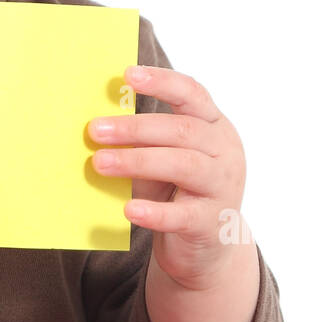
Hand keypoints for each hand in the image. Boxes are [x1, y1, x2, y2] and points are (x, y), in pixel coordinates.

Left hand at [87, 65, 248, 288]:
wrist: (208, 247)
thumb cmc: (178, 191)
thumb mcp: (165, 159)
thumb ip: (143, 140)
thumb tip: (97, 123)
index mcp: (214, 126)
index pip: (192, 94)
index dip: (161, 82)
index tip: (127, 74)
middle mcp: (225, 151)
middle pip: (181, 130)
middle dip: (135, 128)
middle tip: (95, 129)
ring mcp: (222, 187)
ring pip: (183, 165)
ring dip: (137, 161)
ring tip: (100, 163)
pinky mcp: (211, 223)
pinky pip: (181, 215)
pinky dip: (154, 211)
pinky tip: (129, 209)